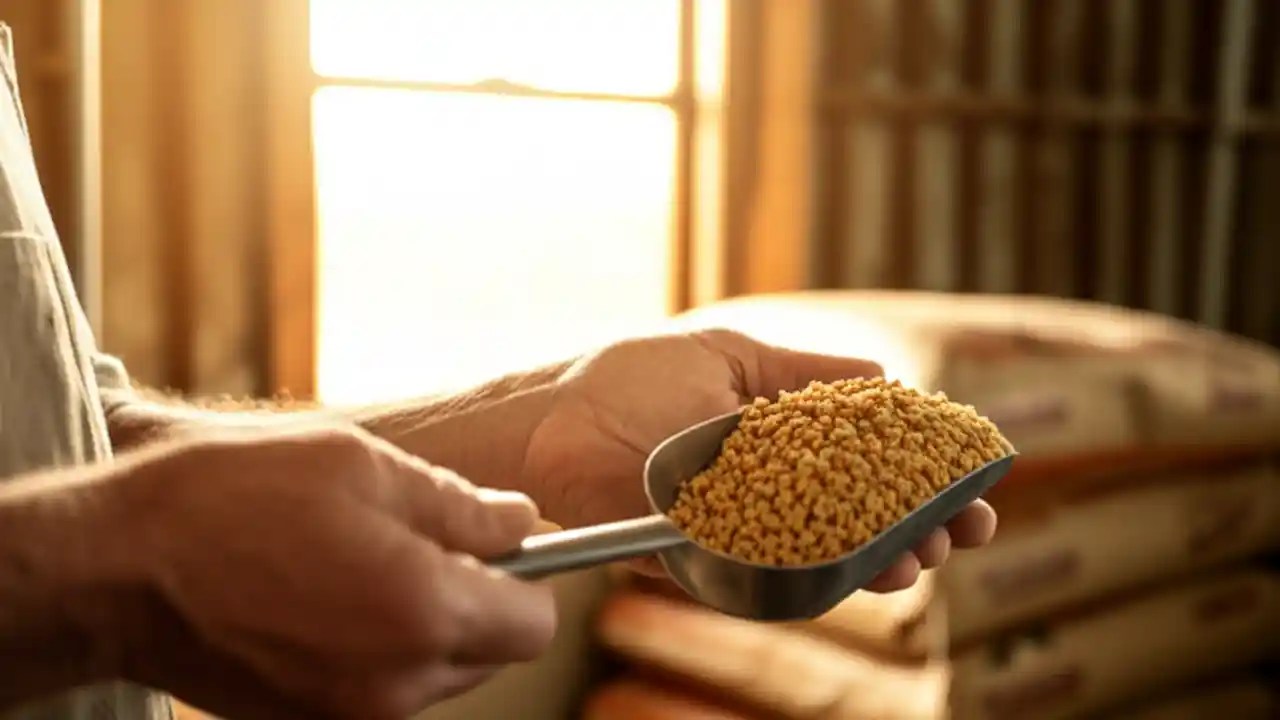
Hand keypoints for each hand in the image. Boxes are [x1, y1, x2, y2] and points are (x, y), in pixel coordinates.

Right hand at [103, 426, 554, 719]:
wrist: (118, 568)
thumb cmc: (236, 499)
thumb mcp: (363, 469)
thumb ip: (463, 507)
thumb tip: (524, 522)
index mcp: (423, 613)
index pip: (535, 624)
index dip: (530, 578)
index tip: (500, 543)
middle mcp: (396, 684)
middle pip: (489, 652)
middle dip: (478, 598)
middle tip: (420, 540)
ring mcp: (349, 715)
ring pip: (437, 673)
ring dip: (426, 623)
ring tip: (361, 562)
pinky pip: (381, 690)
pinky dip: (378, 650)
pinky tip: (327, 597)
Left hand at [523, 330, 996, 592]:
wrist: (545, 432)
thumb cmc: (625, 383)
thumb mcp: (728, 358)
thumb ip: (805, 377)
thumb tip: (884, 379)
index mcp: (775, 428)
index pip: (867, 451)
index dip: (923, 465)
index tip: (975, 475)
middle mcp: (768, 481)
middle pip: (862, 508)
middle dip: (922, 520)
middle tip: (968, 528)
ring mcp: (744, 526)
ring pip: (832, 549)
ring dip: (886, 555)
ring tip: (924, 554)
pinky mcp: (714, 564)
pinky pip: (781, 574)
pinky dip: (827, 575)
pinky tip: (867, 570)